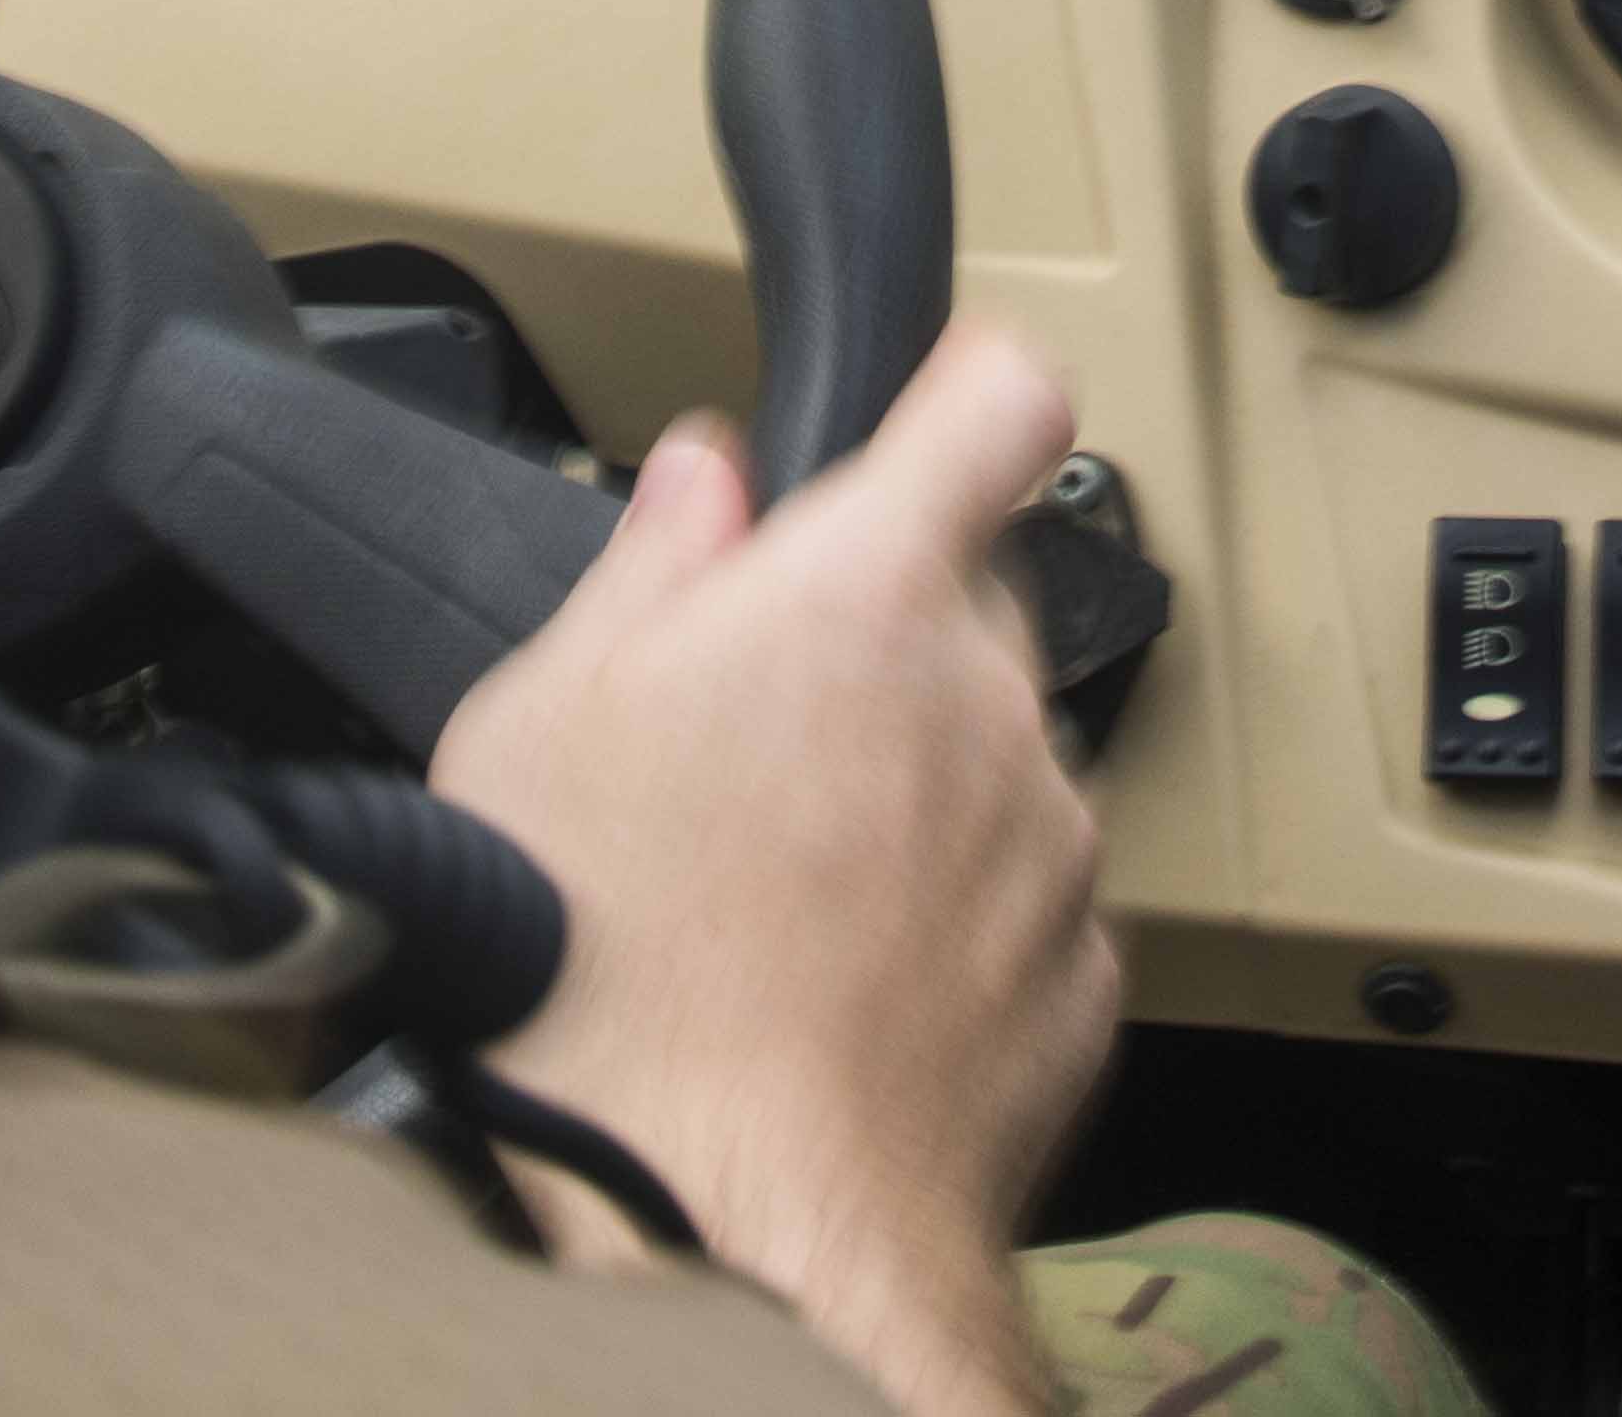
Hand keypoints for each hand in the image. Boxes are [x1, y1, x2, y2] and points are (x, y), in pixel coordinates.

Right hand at [436, 323, 1113, 1416]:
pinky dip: (952, 928)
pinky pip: (1021, 905)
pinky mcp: (1080, 978)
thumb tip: (700, 485)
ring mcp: (1049, 843)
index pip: (998, 401)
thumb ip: (647, 569)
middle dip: (887, 642)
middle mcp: (989, 700)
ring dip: (919, 795)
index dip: (964, 394)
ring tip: (774, 896)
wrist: (716, 1227)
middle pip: (973, 603)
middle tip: (756, 737)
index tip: (932, 413)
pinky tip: (834, 989)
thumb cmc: (606, 985)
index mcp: (865, 596)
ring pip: (998, 761)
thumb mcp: (541, 722)